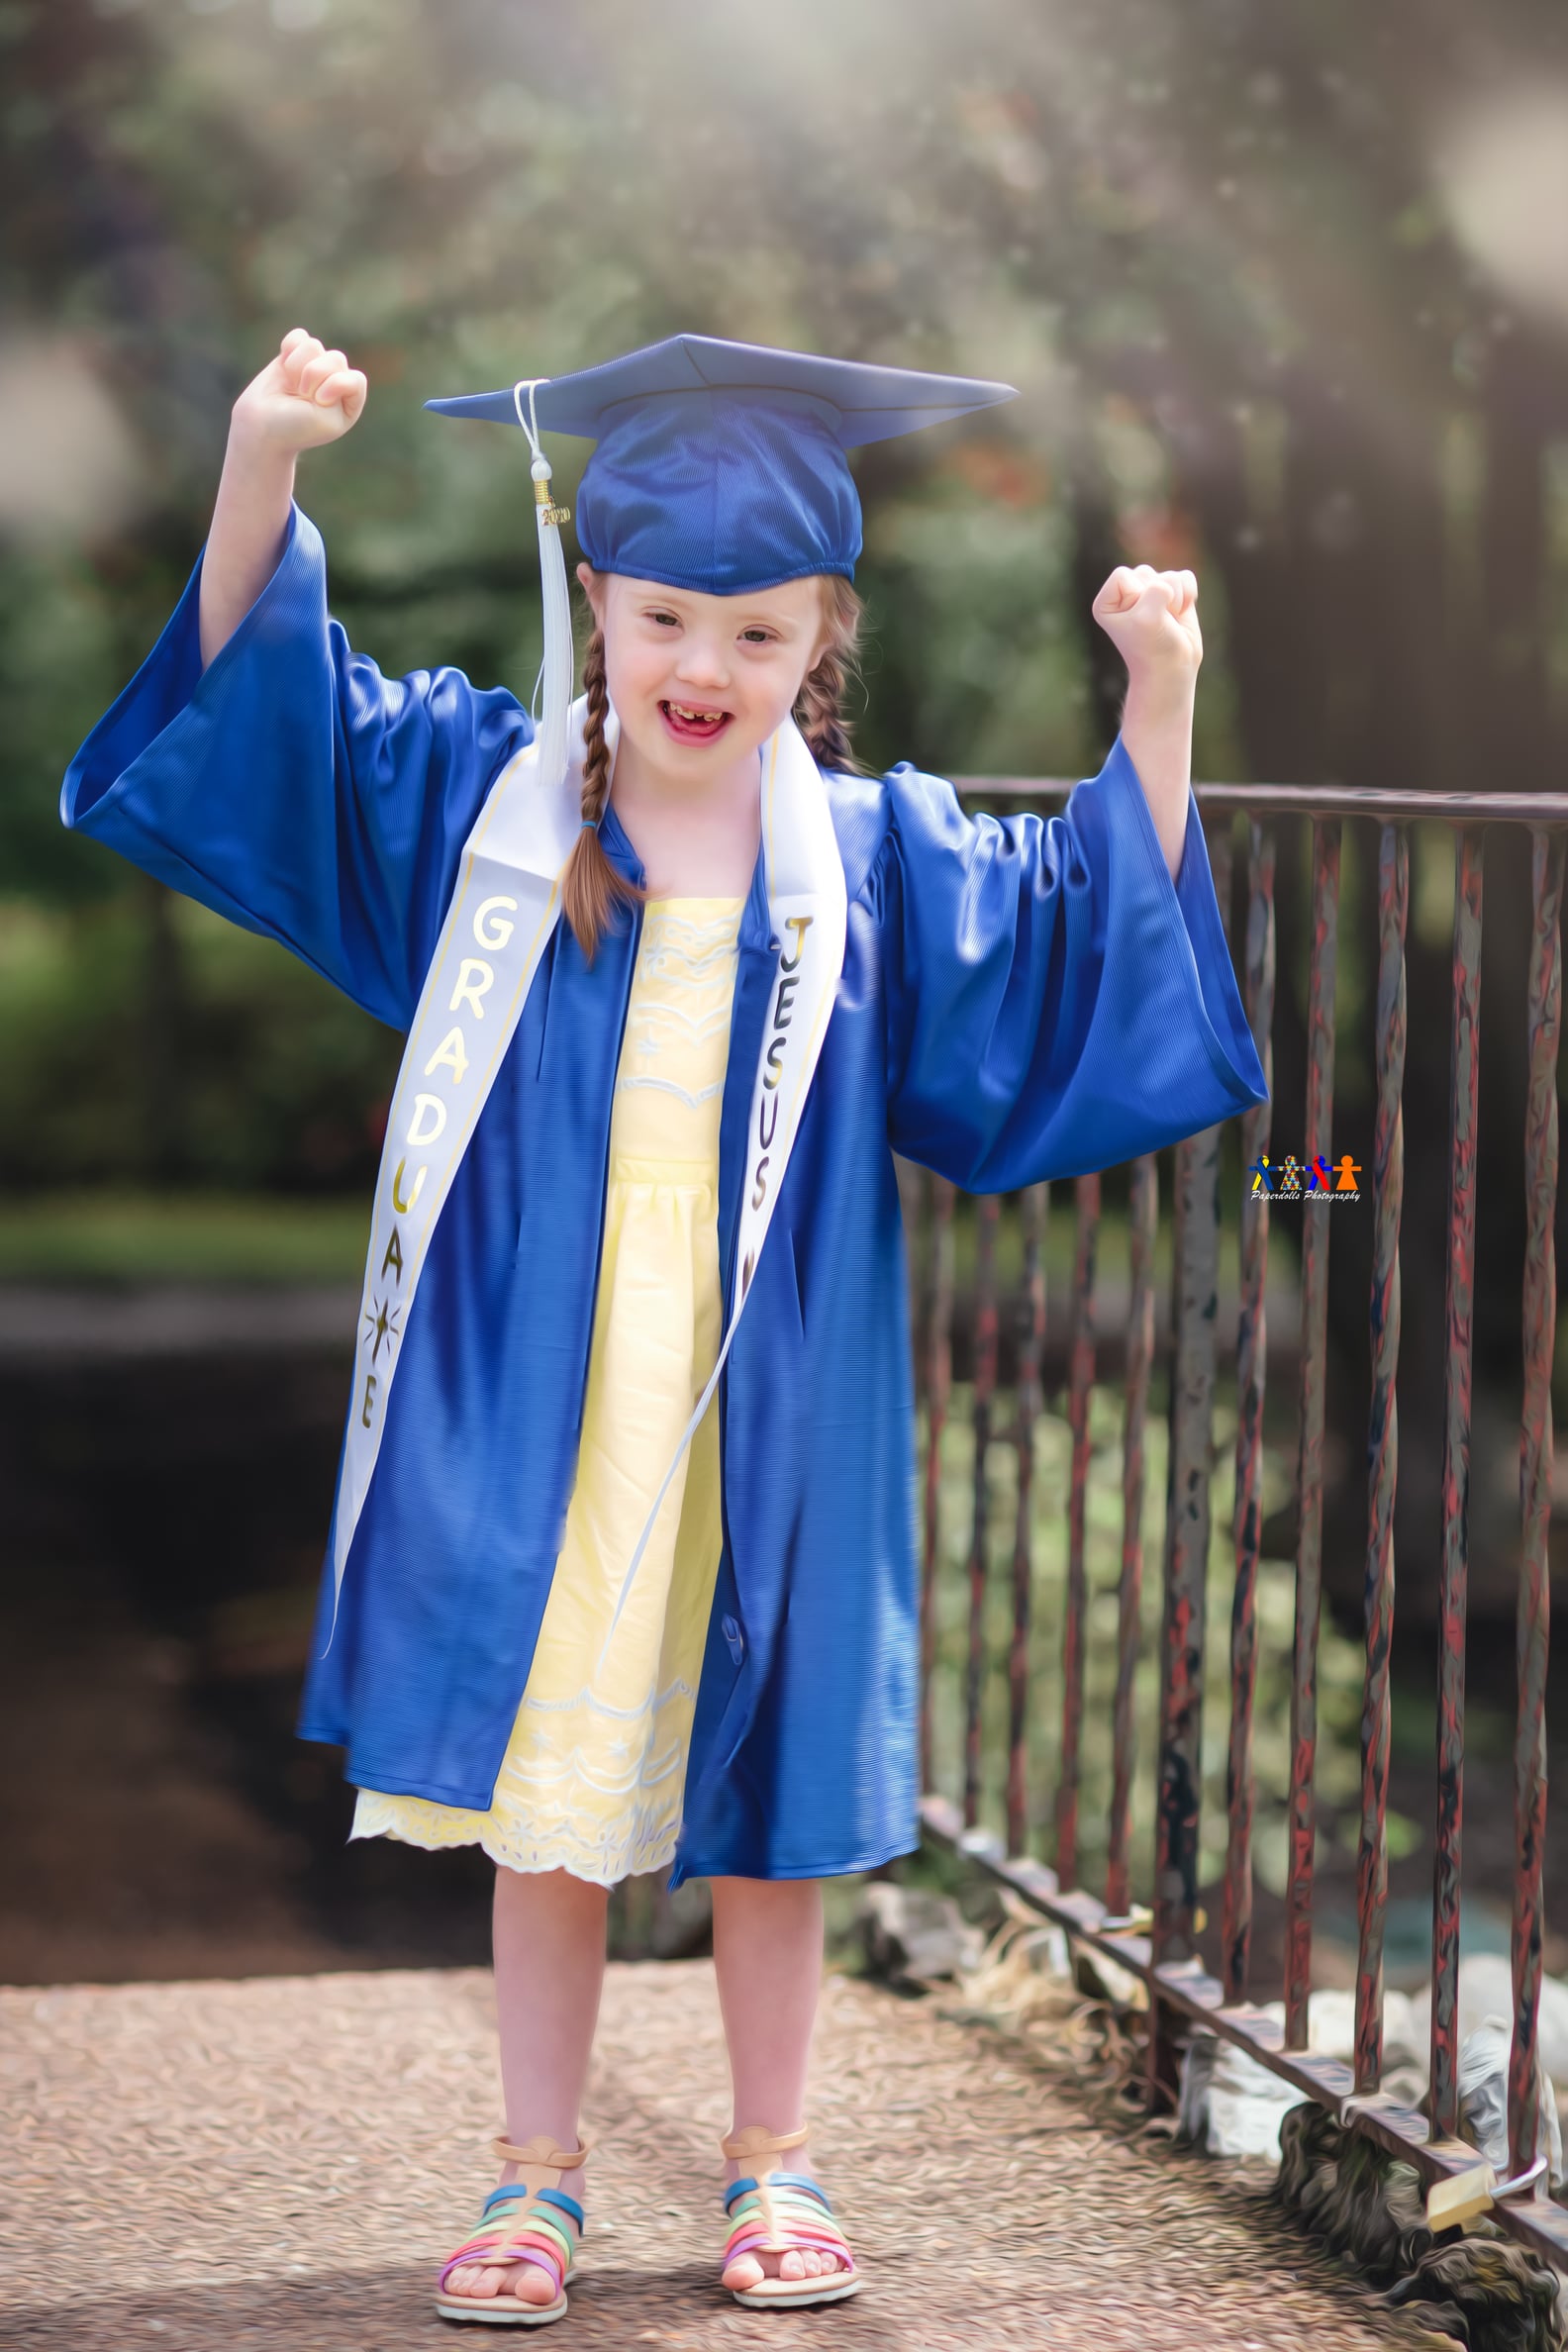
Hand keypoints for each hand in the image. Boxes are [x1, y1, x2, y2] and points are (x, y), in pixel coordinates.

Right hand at [229, 327, 366, 457]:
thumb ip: (344, 387)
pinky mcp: (295, 354)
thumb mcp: (328, 420)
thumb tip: (328, 354)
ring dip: (297, 367)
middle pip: (336, 358)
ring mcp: (316, 365)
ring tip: (293, 387)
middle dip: (314, 377)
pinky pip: (298, 336)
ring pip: (314, 346)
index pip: (356, 379)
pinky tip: (285, 370)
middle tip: (302, 397)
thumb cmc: (296, 429)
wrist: (261, 426)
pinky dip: (288, 351)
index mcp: (351, 400)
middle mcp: (336, 379)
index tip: (319, 401)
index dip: (335, 385)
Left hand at [1091, 565, 1201, 685]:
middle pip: (1145, 572)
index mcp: (1107, 601)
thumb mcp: (1147, 618)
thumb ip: (1157, 590)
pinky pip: (1185, 577)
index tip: (1138, 621)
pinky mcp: (1172, 593)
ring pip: (1168, 575)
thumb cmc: (1152, 648)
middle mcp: (1126, 593)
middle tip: (1154, 624)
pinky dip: (1188, 596)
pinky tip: (1179, 614)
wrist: (1173, 669)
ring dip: (1174, 600)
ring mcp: (1150, 591)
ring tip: (1167, 621)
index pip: (1122, 575)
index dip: (1136, 595)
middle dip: (1157, 598)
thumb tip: (1177, 579)